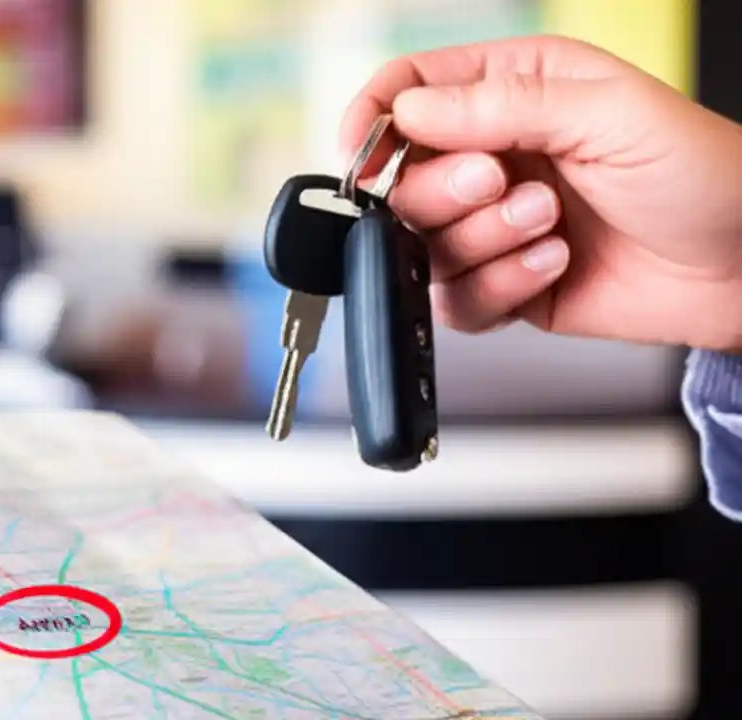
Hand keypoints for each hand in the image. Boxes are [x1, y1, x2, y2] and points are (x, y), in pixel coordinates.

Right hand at [339, 35, 741, 351]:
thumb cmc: (702, 174)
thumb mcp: (607, 114)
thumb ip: (500, 106)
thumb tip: (408, 110)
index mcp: (513, 92)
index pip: (411, 90)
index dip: (374, 114)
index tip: (360, 145)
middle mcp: (494, 157)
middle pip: (403, 178)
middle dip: (444, 190)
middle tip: (499, 183)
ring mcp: (495, 226)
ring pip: (424, 244)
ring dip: (484, 241)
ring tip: (550, 228)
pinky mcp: (505, 285)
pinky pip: (456, 299)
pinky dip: (499, 289)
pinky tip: (554, 266)